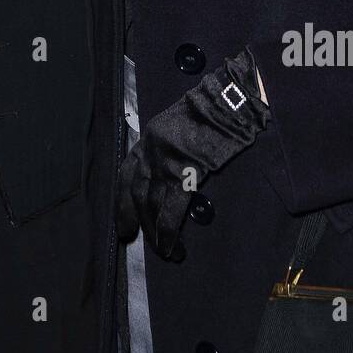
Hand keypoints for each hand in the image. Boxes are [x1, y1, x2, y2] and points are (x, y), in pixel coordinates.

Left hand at [117, 49, 269, 261]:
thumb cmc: (213, 110)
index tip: (123, 212)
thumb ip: (173, 148)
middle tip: (130, 236)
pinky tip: (172, 246)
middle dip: (131, 216)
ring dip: (155, 231)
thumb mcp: (183, 125)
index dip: (123, 196)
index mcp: (150, 136)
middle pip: (136, 191)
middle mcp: (151, 149)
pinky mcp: (184, 173)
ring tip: (163, 251)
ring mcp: (166, 161)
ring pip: (151, 205)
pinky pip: (171, 209)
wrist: (229, 101)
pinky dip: (169, 231)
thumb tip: (175, 172)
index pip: (128, 171)